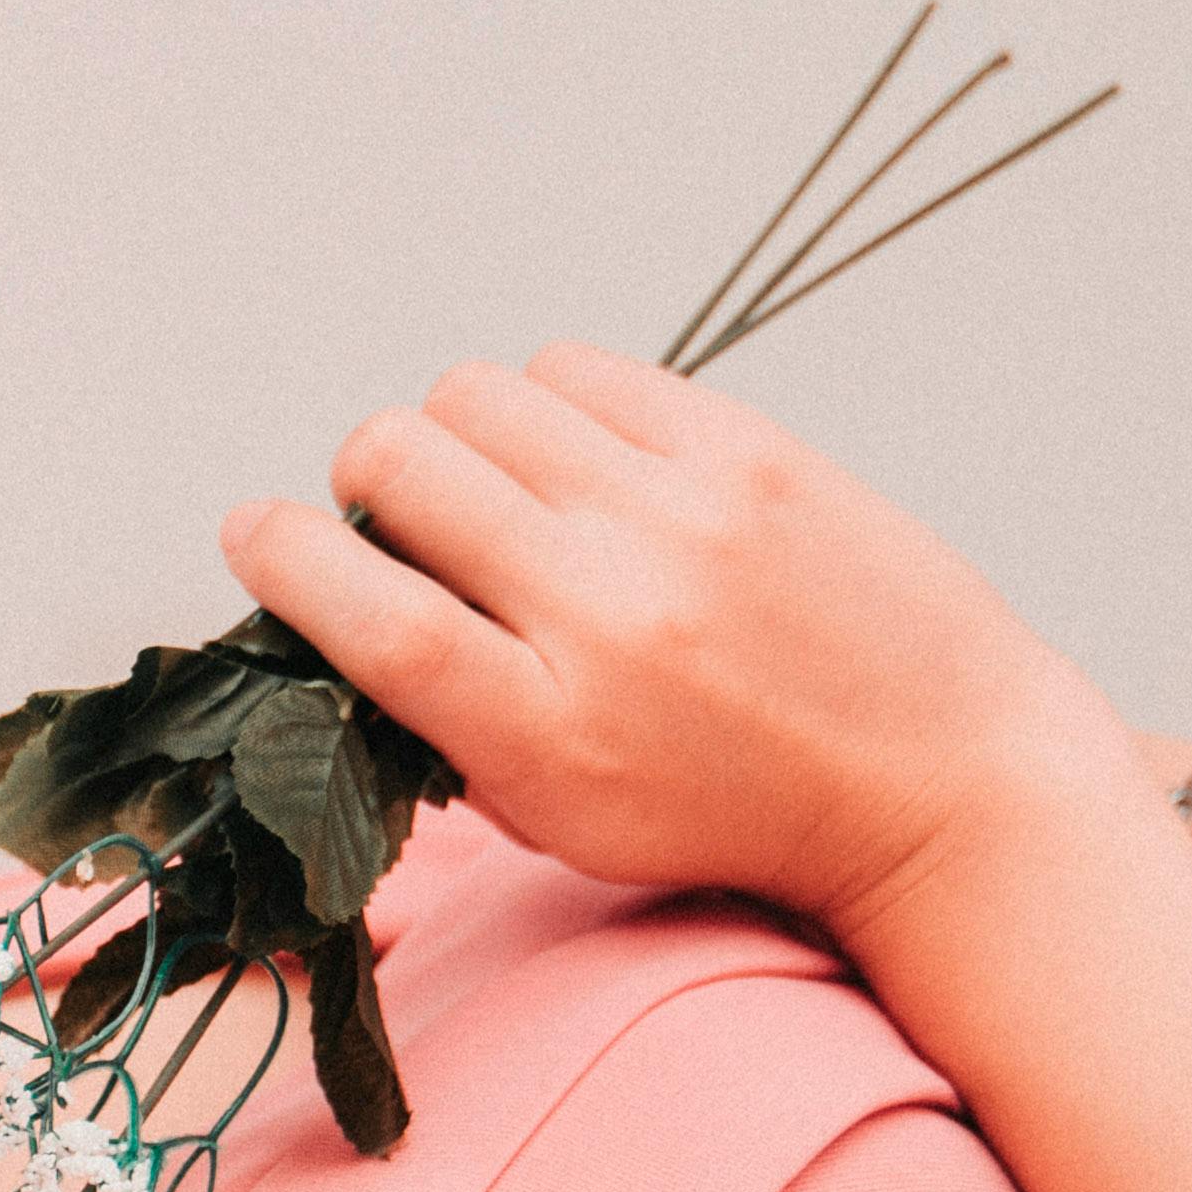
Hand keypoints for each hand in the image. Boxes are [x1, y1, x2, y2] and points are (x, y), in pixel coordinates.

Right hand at [219, 345, 1137, 933]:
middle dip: (363, 483)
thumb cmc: (737, 811)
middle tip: (400, 521)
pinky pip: (577, 369)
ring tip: (496, 488)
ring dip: (449, 434)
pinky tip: (573, 458)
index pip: (369, 616)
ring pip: (475, 396)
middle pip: (402, 469)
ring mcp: (682, 517)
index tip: (252, 533)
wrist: (939, 776)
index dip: (285, 558)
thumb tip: (346, 615)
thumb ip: (449, 730)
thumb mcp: (567, 822)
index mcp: (548, 736)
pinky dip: (542, 403)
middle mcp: (609, 615)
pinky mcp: (745, 450)